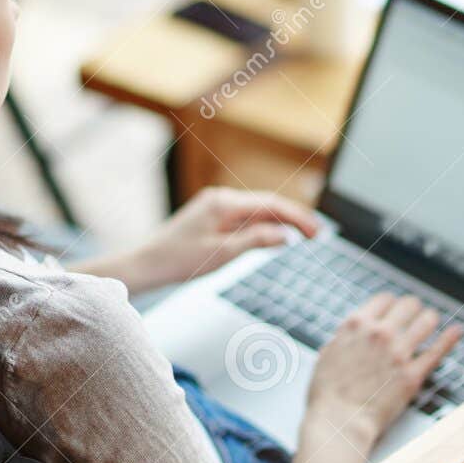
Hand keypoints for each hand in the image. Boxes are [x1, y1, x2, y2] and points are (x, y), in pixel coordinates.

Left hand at [122, 187, 318, 291]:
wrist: (148, 264)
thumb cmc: (179, 261)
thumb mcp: (223, 254)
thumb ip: (257, 241)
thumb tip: (285, 235)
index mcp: (224, 204)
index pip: (271, 205)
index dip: (298, 218)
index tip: (316, 232)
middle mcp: (221, 199)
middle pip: (267, 204)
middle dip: (293, 218)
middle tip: (316, 234)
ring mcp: (215, 206)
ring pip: (256, 210)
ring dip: (280, 221)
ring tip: (302, 235)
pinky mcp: (211, 216)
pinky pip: (244, 217)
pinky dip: (262, 226)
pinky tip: (274, 236)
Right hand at [307, 292, 462, 445]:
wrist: (338, 422)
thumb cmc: (329, 394)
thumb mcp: (328, 353)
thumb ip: (346, 337)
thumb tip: (354, 331)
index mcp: (357, 325)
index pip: (385, 299)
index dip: (392, 304)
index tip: (395, 310)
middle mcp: (379, 333)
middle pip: (409, 304)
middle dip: (412, 310)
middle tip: (414, 317)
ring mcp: (398, 353)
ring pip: (427, 320)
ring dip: (429, 320)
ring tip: (430, 324)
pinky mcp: (413, 374)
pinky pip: (438, 350)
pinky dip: (449, 338)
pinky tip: (455, 332)